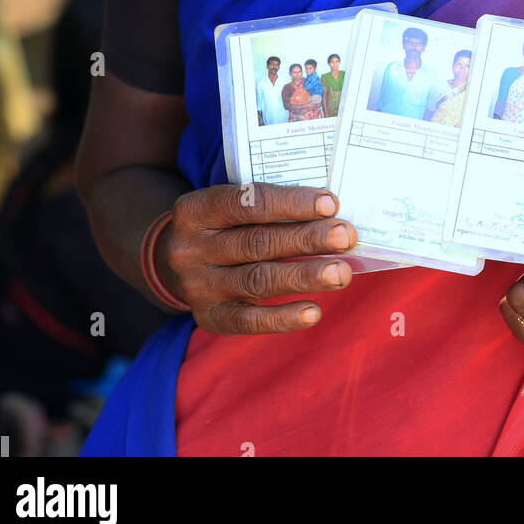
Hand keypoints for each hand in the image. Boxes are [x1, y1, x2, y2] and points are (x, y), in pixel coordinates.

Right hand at [154, 183, 356, 335]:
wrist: (177, 266)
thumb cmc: (223, 227)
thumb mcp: (231, 208)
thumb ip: (267, 207)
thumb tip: (329, 213)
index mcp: (195, 210)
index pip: (247, 202)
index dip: (290, 203)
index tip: (330, 203)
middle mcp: (189, 248)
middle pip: (257, 242)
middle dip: (307, 239)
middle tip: (346, 236)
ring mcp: (197, 286)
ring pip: (258, 280)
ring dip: (305, 276)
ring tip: (342, 272)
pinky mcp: (209, 318)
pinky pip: (249, 320)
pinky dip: (284, 317)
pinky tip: (314, 311)